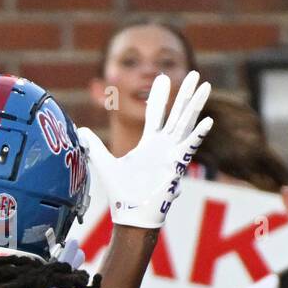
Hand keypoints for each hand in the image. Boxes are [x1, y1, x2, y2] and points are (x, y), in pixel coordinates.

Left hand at [78, 70, 211, 229]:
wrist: (131, 214)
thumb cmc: (122, 194)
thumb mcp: (105, 163)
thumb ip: (95, 146)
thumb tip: (80, 131)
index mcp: (150, 143)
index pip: (157, 113)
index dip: (159, 95)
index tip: (162, 77)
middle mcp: (164, 146)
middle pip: (178, 113)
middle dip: (185, 93)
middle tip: (194, 74)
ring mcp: (172, 154)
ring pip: (186, 123)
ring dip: (195, 105)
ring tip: (205, 85)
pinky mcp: (175, 165)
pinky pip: (189, 147)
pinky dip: (197, 135)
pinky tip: (207, 121)